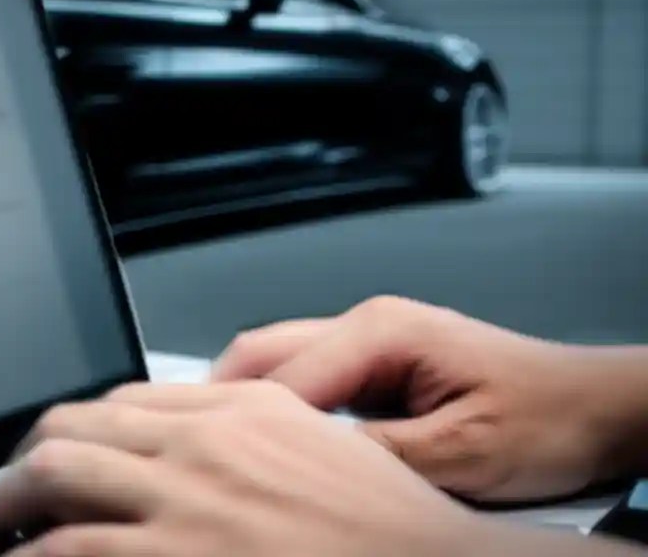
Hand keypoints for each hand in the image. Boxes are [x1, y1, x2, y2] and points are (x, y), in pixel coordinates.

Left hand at [0, 381, 482, 556]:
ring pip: (51, 482)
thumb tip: (176, 440)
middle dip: (18, 470)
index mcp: (236, 410)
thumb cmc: (393, 529)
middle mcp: (200, 446)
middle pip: (68, 431)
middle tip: (2, 508)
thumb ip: (244, 430)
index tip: (51, 464)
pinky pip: (68, 555)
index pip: (116, 403)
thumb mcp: (315, 447)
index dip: (67, 436)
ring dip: (1, 514)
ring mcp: (183, 506)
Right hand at [212, 295, 647, 500]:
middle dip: (224, 401)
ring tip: (229, 454)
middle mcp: (369, 325)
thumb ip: (373, 456)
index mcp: (383, 331)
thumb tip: (306, 465)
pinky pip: (309, 384)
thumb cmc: (547, 420)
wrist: (596, 411)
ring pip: (279, 366)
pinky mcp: (377, 368)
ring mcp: (371, 343)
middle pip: (261, 354)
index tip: (212, 459)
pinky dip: (284, 415)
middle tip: (193, 448)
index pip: (282, 377)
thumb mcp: (459, 455)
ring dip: (252, 408)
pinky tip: (278, 452)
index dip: (243, 424)